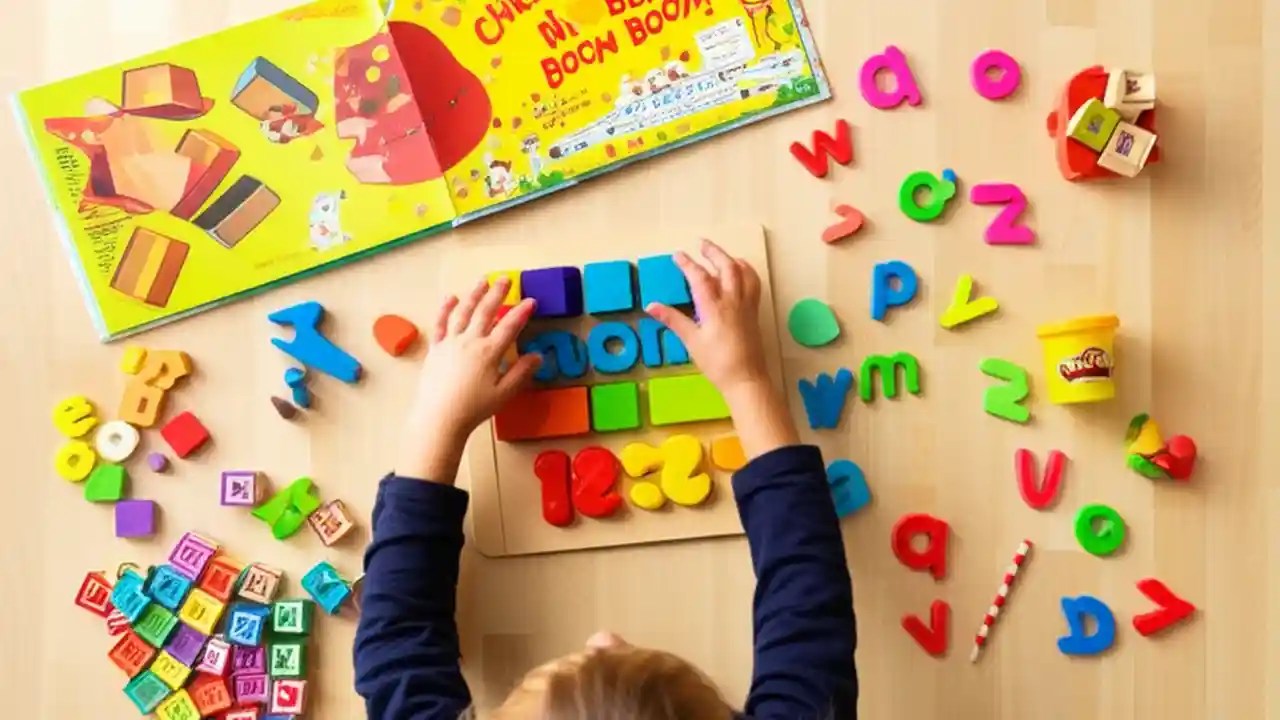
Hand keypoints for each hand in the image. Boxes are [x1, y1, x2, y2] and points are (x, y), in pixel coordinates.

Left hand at [397, 278, 541, 482]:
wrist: (439, 417)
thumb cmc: (473, 408)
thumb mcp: (503, 394)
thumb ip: (521, 373)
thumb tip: (537, 356)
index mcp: (489, 352)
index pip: (509, 326)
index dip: (521, 312)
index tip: (531, 301)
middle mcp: (470, 341)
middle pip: (486, 311)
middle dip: (497, 294)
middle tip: (505, 279)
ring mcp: (450, 342)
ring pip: (464, 312)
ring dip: (474, 294)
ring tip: (482, 281)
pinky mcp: (436, 348)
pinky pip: (441, 324)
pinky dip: (445, 309)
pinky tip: (450, 297)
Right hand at [644, 239, 768, 401]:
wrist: (745, 379)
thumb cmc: (716, 363)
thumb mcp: (691, 341)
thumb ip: (673, 320)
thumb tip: (652, 306)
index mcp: (714, 307)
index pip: (700, 277)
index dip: (688, 264)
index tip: (678, 255)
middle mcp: (732, 301)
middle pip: (726, 267)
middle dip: (713, 253)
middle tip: (702, 244)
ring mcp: (746, 305)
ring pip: (743, 273)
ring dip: (731, 259)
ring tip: (722, 255)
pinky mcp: (754, 312)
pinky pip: (753, 284)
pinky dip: (747, 272)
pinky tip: (741, 273)